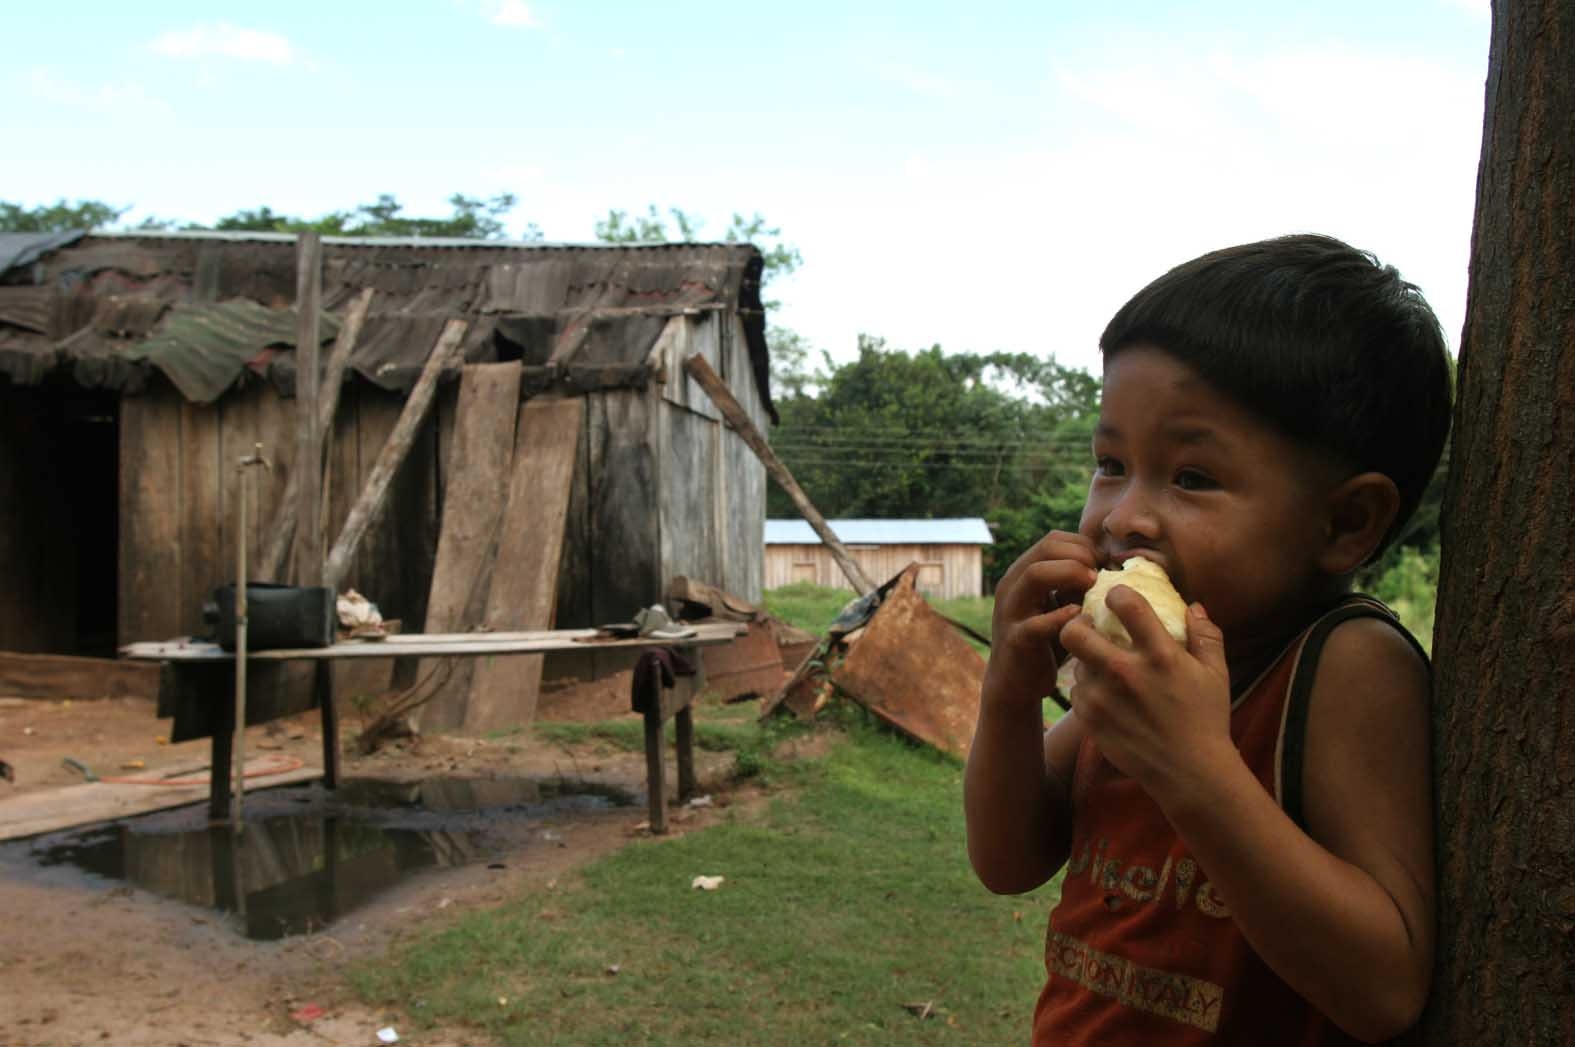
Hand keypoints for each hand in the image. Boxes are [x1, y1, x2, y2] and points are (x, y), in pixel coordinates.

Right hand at [983, 531, 1098, 712]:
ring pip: (1035, 574)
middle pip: (1046, 548)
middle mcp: (1012, 585)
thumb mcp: (1062, 605)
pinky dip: (1063, 617)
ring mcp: (1010, 611)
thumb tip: (1112, 565)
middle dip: (1082, 556)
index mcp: (1022, 573)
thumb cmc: (1047, 641)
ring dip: (1071, 575)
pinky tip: (1082, 618)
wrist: (1016, 683)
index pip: (1054, 540)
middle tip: (1102, 576)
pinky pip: (1037, 623)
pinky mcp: (1016, 639)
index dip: (1084, 546)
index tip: (1106, 567)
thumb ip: (1077, 586)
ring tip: (1093, 587)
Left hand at [1059, 585, 1233, 796]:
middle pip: (1074, 631)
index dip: (1116, 593)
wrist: (1190, 774)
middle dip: (1077, 622)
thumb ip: (1206, 635)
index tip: (1117, 596)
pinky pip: (1077, 691)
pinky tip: (1106, 694)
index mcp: (1160, 655)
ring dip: (1086, 659)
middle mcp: (1126, 673)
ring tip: (1104, 665)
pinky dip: (1088, 688)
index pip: (1126, 604)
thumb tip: (1193, 605)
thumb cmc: (1206, 720)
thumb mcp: (1216, 675)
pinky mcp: (1091, 720)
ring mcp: (1104, 698)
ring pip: (1075, 662)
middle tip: (1089, 626)